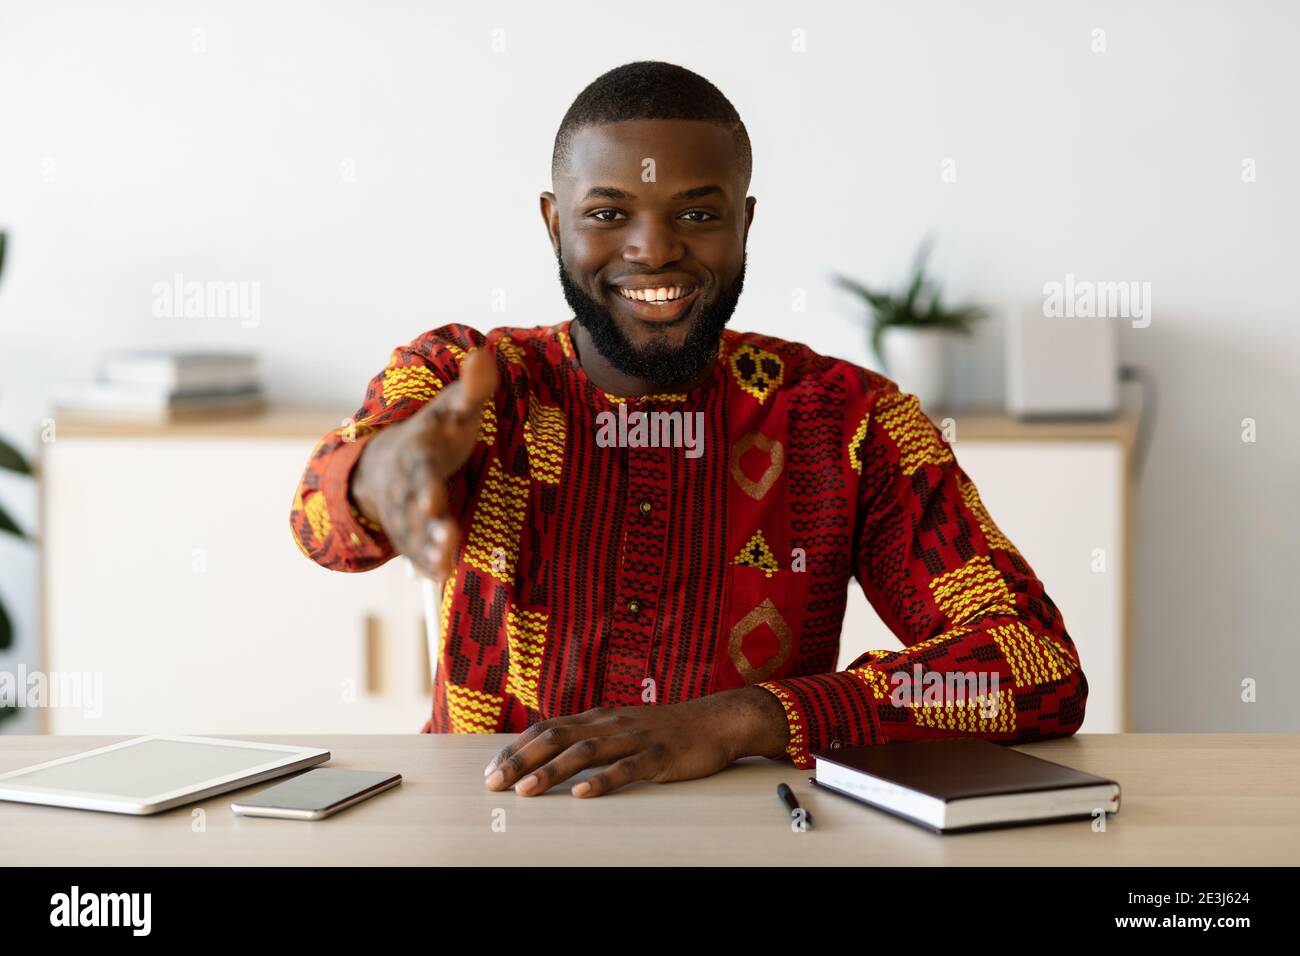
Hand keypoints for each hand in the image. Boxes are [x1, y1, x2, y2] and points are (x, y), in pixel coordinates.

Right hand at [351, 348, 498, 578]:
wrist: (384, 464)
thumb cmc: (432, 435)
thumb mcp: (451, 409)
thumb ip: (470, 388)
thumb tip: (483, 354)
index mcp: (415, 452)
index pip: (419, 467)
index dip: (425, 483)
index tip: (434, 497)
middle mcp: (405, 487)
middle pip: (414, 505)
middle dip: (426, 520)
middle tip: (443, 532)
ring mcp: (405, 514)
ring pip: (413, 533)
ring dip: (429, 547)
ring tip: (445, 560)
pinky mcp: (411, 537)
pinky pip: (416, 553)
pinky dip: (427, 564)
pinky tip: (441, 574)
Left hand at [483, 687, 790, 797]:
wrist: (717, 721)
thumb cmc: (668, 729)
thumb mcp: (624, 725)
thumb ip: (593, 735)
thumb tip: (554, 750)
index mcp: (600, 717)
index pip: (549, 728)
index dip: (518, 747)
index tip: (492, 769)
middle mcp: (611, 724)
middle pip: (557, 738)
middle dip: (522, 760)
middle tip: (495, 783)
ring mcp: (634, 738)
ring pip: (585, 752)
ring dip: (552, 771)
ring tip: (527, 791)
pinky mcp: (658, 756)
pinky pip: (626, 769)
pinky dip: (602, 781)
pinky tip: (582, 794)